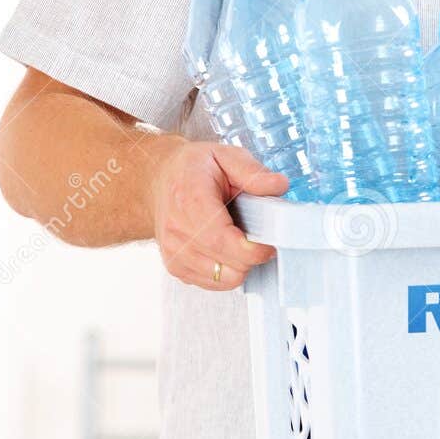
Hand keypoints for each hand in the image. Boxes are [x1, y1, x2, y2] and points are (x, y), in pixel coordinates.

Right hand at [149, 137, 287, 290]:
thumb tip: (279, 185)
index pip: (222, 240)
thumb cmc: (193, 168)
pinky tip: (226, 248)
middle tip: (258, 234)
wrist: (161, 179)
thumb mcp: (225, 155)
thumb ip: (253, 172)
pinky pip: (214, 283)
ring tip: (239, 238)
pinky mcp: (175, 267)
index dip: (253, 249)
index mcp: (189, 201)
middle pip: (228, 266)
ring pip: (224, 279)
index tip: (270, 242)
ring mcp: (173, 253)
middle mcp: (176, 231)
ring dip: (241, 264)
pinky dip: (227, 270)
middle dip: (252, 255)